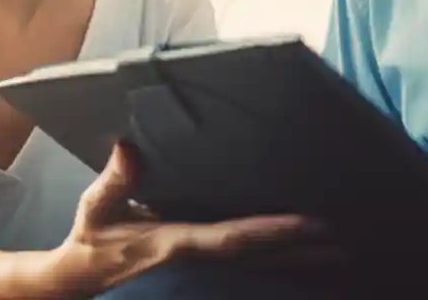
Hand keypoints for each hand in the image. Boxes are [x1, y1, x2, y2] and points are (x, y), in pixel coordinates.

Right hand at [32, 142, 328, 297]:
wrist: (80, 280)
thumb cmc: (91, 240)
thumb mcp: (94, 209)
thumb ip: (114, 181)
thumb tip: (129, 148)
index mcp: (176, 243)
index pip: (233, 236)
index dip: (273, 231)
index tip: (311, 223)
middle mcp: (198, 259)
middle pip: (262, 256)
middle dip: (304, 248)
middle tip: (347, 237)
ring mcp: (203, 268)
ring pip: (262, 265)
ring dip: (302, 259)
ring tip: (343, 250)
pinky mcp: (203, 269)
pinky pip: (250, 265)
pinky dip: (281, 260)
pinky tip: (308, 256)